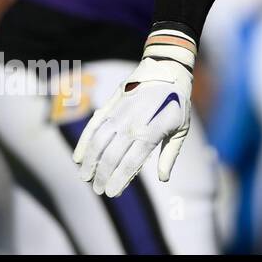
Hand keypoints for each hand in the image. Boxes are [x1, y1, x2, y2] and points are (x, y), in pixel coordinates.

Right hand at [72, 29, 195, 197]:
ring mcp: (121, 111)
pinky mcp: (111, 104)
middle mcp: (136, 120)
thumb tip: (163, 178)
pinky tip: (78, 157)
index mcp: (156, 128)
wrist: (167, 69)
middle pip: (113, 154)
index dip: (121, 178)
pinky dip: (84, 142)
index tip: (112, 193)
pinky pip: (94, 125)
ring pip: (100, 141)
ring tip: (85, 177)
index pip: (133, 159)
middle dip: (103, 175)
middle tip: (98, 189)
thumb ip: (170, 153)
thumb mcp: (182, 127)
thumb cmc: (178, 102)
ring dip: (90, 161)